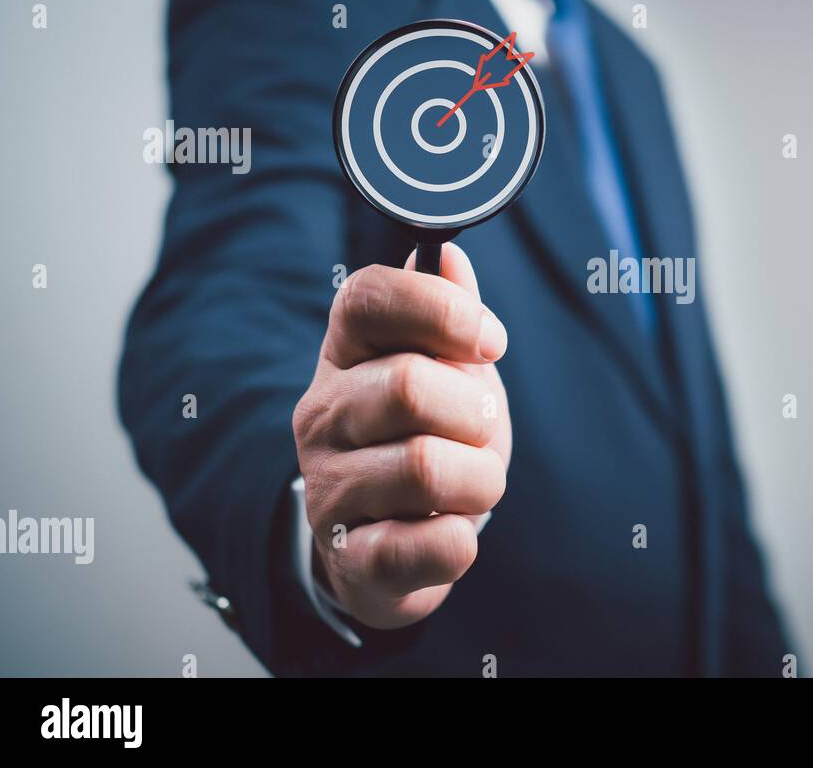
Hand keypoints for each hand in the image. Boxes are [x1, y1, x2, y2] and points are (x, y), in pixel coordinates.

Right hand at [292, 244, 510, 628]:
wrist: (391, 546)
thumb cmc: (426, 438)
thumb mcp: (444, 367)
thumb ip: (446, 313)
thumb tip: (447, 254)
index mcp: (345, 353)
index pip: (369, 296)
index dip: (442, 311)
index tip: (489, 343)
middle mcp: (322, 414)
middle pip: (410, 386)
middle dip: (475, 412)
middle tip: (479, 431)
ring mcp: (329, 488)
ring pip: (428, 466)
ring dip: (481, 479)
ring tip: (469, 484)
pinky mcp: (353, 558)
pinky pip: (436, 543)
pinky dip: (463, 537)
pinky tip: (448, 529)